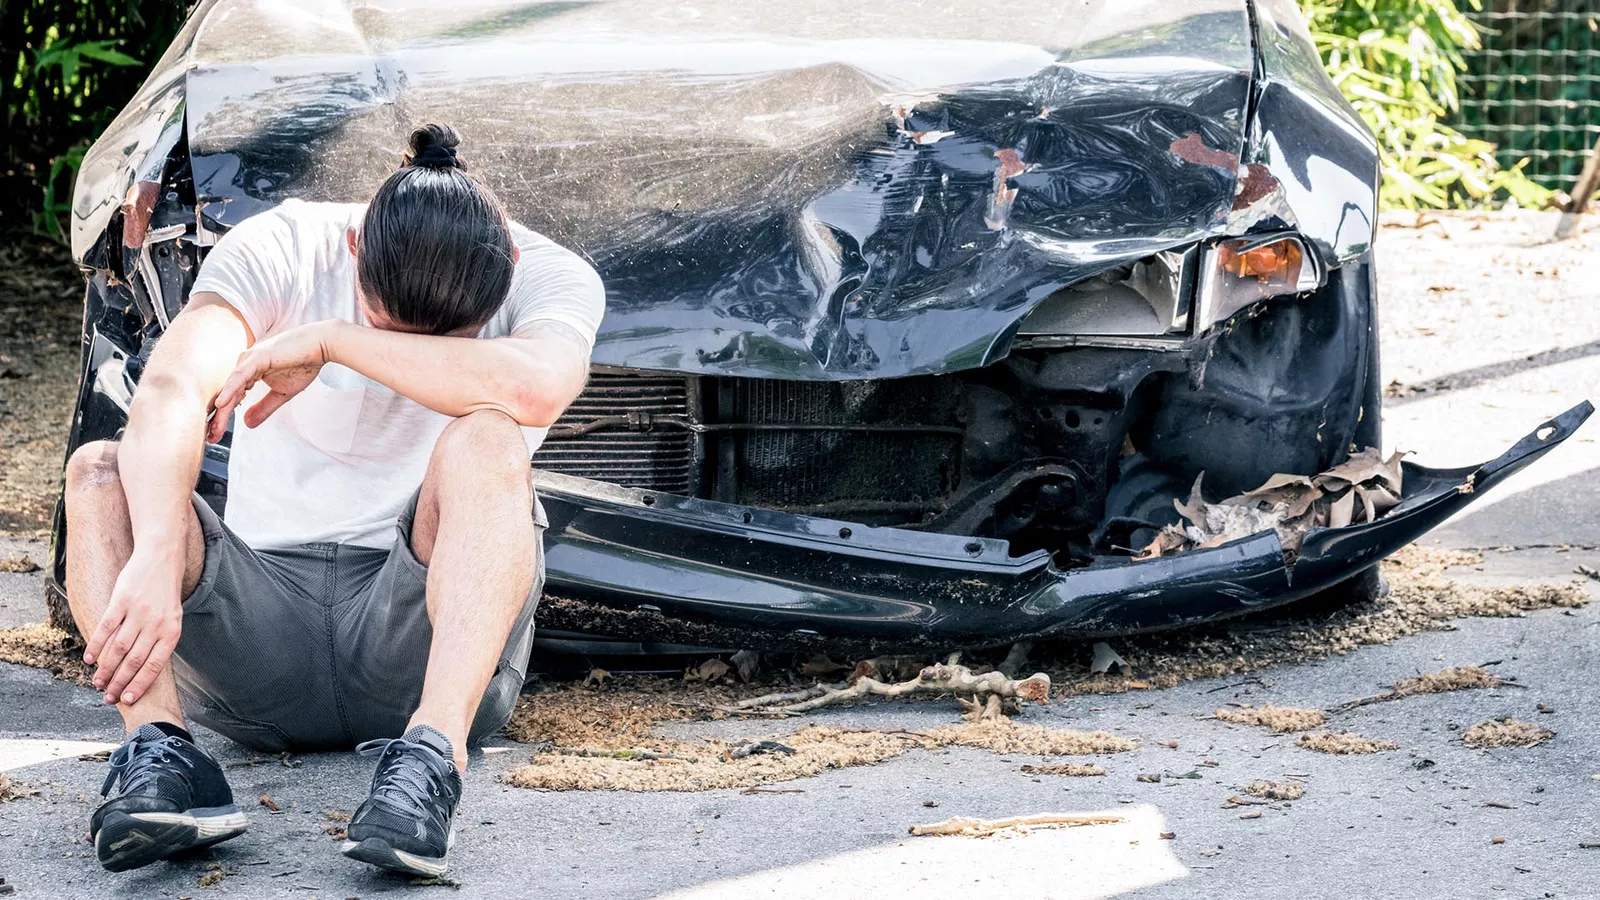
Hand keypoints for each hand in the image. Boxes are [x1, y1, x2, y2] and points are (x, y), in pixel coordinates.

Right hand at [84, 549, 183, 705]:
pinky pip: (105, 628)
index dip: (140, 684)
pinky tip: (90, 660)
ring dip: (106, 669)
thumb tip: (143, 670)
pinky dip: (96, 646)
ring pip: (118, 648)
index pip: (154, 665)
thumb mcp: (173, 617)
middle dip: (120, 682)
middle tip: (108, 697)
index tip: (128, 700)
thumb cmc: (165, 593)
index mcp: (172, 631)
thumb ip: (160, 640)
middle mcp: (155, 623)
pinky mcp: (120, 600)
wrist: (161, 558)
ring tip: (98, 683)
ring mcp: (137, 612)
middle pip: (134, 660)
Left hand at [207, 321, 338, 441]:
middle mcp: (244, 365)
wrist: (320, 345)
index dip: (224, 417)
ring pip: (231, 388)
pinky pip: (240, 376)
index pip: (233, 397)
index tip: (216, 436)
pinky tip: (221, 404)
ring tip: (213, 428)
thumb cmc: (303, 364)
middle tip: (211, 438)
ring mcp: (249, 359)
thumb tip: (246, 424)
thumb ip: (264, 407)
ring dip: (221, 409)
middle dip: (218, 418)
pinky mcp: (257, 357)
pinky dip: (230, 390)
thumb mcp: (282, 393)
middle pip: (228, 394)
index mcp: (249, 372)